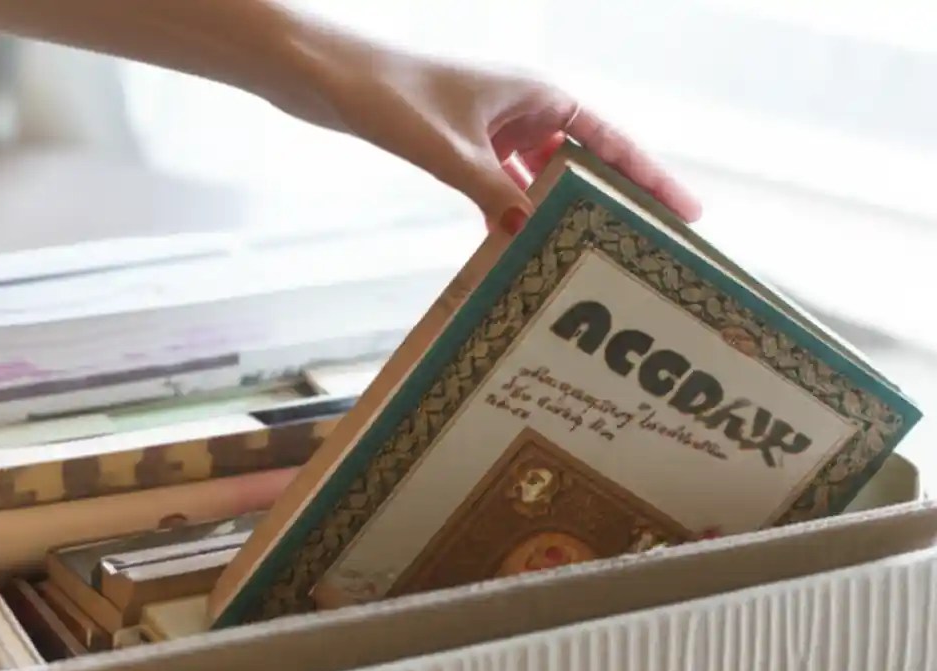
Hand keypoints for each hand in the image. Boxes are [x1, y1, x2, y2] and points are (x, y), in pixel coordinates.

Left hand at [296, 38, 702, 233]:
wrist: (325, 75)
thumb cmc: (389, 94)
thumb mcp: (450, 151)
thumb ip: (494, 193)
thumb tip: (533, 234)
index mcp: (537, 93)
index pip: (610, 140)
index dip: (650, 175)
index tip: (688, 209)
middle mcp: (522, 108)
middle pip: (583, 160)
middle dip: (611, 199)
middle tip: (644, 245)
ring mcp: (491, 127)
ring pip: (540, 175)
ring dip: (558, 209)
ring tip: (588, 250)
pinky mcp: (459, 144)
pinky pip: (501, 183)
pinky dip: (511, 209)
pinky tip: (517, 242)